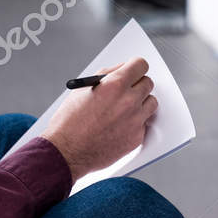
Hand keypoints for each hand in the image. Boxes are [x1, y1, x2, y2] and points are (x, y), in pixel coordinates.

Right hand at [42, 55, 156, 183]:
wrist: (66, 152)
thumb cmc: (69, 122)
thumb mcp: (82, 89)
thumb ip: (106, 75)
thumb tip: (121, 69)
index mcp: (114, 85)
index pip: (140, 65)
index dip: (135, 67)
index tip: (134, 70)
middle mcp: (128, 101)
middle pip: (148, 83)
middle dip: (137, 85)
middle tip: (128, 90)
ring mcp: (135, 120)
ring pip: (151, 103)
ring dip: (141, 103)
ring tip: (123, 109)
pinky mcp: (137, 138)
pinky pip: (144, 123)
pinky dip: (135, 122)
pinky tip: (119, 125)